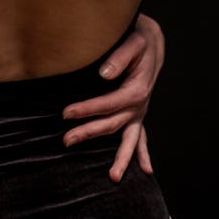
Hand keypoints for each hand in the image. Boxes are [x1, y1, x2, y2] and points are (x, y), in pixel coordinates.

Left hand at [62, 14, 164, 182]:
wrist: (152, 42)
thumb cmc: (141, 40)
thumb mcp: (133, 41)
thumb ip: (119, 57)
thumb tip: (103, 74)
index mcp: (137, 90)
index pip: (108, 104)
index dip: (87, 110)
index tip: (66, 113)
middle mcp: (140, 105)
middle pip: (113, 125)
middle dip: (90, 133)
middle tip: (67, 140)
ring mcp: (139, 112)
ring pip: (128, 138)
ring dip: (120, 157)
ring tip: (112, 177)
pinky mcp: (138, 112)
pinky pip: (141, 137)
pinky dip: (142, 152)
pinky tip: (145, 170)